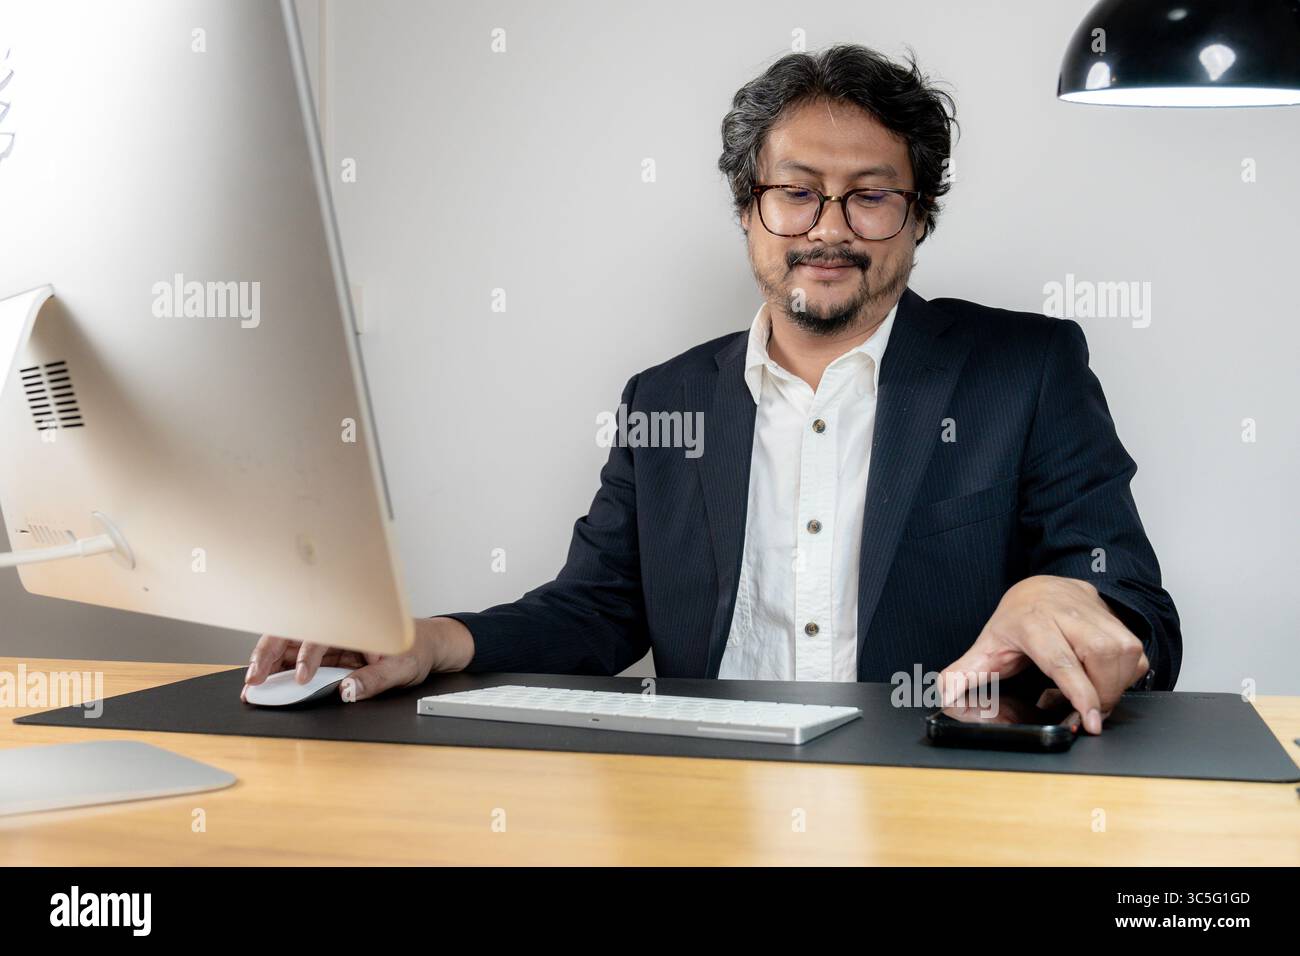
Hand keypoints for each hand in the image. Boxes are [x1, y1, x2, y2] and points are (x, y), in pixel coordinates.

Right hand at [241, 616, 474, 702]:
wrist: (428, 644)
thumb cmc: (417, 649)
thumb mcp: (402, 668)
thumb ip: (374, 680)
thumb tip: (346, 692)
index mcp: (355, 623)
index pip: (322, 635)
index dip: (308, 656)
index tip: (300, 678)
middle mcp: (337, 626)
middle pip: (294, 633)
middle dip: (269, 654)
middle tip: (254, 679)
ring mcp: (330, 638)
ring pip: (289, 643)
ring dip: (267, 660)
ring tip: (251, 683)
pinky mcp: (327, 650)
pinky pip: (297, 656)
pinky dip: (278, 667)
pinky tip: (264, 680)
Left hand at [938, 575, 1147, 734]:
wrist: (1043, 587)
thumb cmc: (1017, 621)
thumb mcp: (987, 646)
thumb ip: (964, 674)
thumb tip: (944, 696)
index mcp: (1032, 622)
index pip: (1062, 660)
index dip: (1079, 693)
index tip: (1090, 720)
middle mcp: (1069, 614)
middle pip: (1100, 658)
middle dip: (1100, 694)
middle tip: (1086, 713)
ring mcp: (1098, 614)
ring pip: (1125, 655)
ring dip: (1114, 687)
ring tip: (1091, 696)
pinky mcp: (1119, 620)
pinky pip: (1137, 654)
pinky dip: (1125, 677)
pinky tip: (1103, 681)